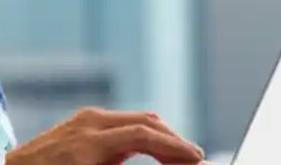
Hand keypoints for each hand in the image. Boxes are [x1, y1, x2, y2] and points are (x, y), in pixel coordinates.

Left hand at [4, 107, 204, 164]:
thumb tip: (161, 164)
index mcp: (89, 140)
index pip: (143, 134)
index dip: (174, 146)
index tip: (198, 159)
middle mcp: (88, 122)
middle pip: (145, 121)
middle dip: (174, 140)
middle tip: (194, 161)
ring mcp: (84, 119)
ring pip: (136, 119)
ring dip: (160, 137)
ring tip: (179, 159)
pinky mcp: (82, 122)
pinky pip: (122, 123)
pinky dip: (143, 135)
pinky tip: (155, 153)